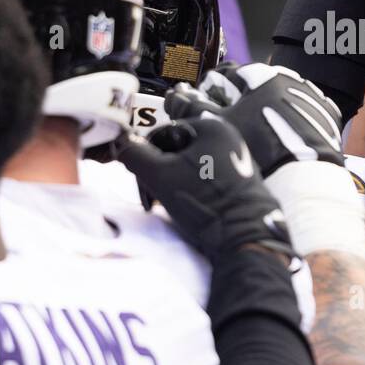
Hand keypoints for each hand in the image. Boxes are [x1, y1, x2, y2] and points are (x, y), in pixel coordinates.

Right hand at [117, 117, 291, 263]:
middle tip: (154, 195)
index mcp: (213, 127)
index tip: (145, 180)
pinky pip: (208, 178)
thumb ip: (134, 155)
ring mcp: (239, 160)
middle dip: (162, 170)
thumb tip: (121, 144)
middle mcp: (230, 138)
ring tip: (169, 203)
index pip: (164, 133)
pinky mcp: (243, 181)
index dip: (148, 156)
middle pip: (179, 149)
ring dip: (174, 182)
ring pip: (192, 165)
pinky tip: (188, 207)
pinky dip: (193, 189)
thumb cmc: (202, 201)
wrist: (243, 237)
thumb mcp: (159, 176)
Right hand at [166, 62, 343, 176]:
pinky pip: (299, 114)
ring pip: (274, 101)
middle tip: (229, 130)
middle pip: (250, 88)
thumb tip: (174, 96)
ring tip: (256, 140)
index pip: (221, 78)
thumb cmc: (258, 150)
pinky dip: (288, 123)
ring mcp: (308, 95)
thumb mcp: (217, 126)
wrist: (304, 178)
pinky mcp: (325, 113)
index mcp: (258, 74)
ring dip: (262, 113)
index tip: (205, 115)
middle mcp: (286, 77)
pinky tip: (279, 142)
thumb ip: (191, 107)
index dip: (206, 98)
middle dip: (236, 105)